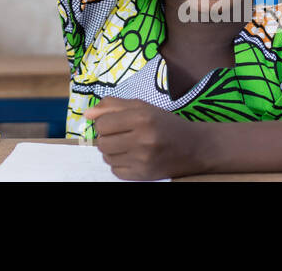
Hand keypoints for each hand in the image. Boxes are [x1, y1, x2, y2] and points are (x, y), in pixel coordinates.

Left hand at [84, 97, 208, 179]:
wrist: (195, 147)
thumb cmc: (165, 123)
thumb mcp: (141, 107)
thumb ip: (112, 106)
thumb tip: (86, 114)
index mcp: (142, 117)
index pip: (102, 124)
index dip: (104, 122)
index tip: (114, 123)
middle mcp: (143, 139)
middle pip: (102, 142)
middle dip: (106, 138)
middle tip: (120, 135)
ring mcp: (144, 160)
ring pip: (107, 157)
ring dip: (112, 151)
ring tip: (127, 145)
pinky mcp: (144, 175)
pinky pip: (116, 172)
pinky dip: (119, 164)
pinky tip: (132, 157)